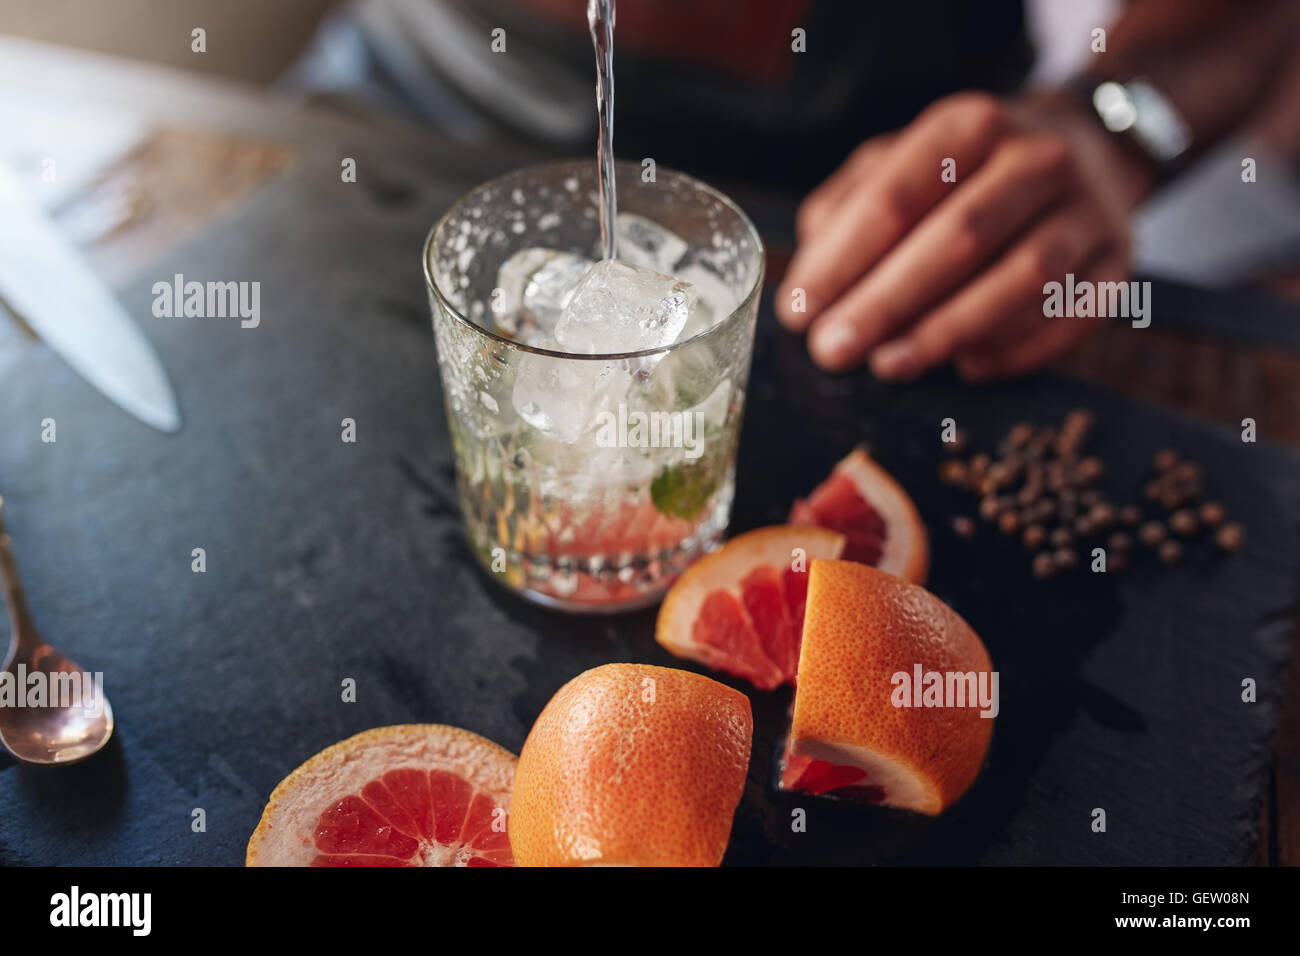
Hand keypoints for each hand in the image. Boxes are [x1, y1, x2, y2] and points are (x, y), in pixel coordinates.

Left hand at [776, 91, 1155, 381]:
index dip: (841, 260)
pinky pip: (1070, 313)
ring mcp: (1087, 209)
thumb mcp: (896, 167)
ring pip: (1023, 277)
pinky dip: (1017, 348)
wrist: (1084, 153)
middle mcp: (1037, 158)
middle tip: (833, 351)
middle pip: (959, 237)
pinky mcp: (1117, 262)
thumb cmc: (962, 175)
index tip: (798, 312)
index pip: (895, 196)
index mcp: (968, 126)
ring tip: (890, 366)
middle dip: (887, 302)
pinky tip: (967, 368)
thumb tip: (809, 287)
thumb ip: (845, 215)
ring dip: (949, 330)